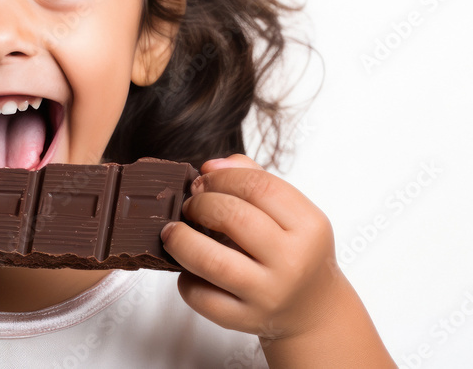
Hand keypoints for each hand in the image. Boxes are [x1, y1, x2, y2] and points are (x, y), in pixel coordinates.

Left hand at [160, 153, 343, 341]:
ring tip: (172, 231)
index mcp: (309, 226)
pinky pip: (201, 296)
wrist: (313, 311)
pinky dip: (186, 279)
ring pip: (211, 261)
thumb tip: (210, 166)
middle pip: (233, 217)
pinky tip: (190, 269)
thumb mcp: (291, 213)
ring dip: (181, 239)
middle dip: (199, 203)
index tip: (203, 178)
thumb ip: (254, 177)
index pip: (259, 185)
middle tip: (188, 205)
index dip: (222, 176)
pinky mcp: (244, 320)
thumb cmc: (294, 251)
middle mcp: (293, 261)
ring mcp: (268, 294)